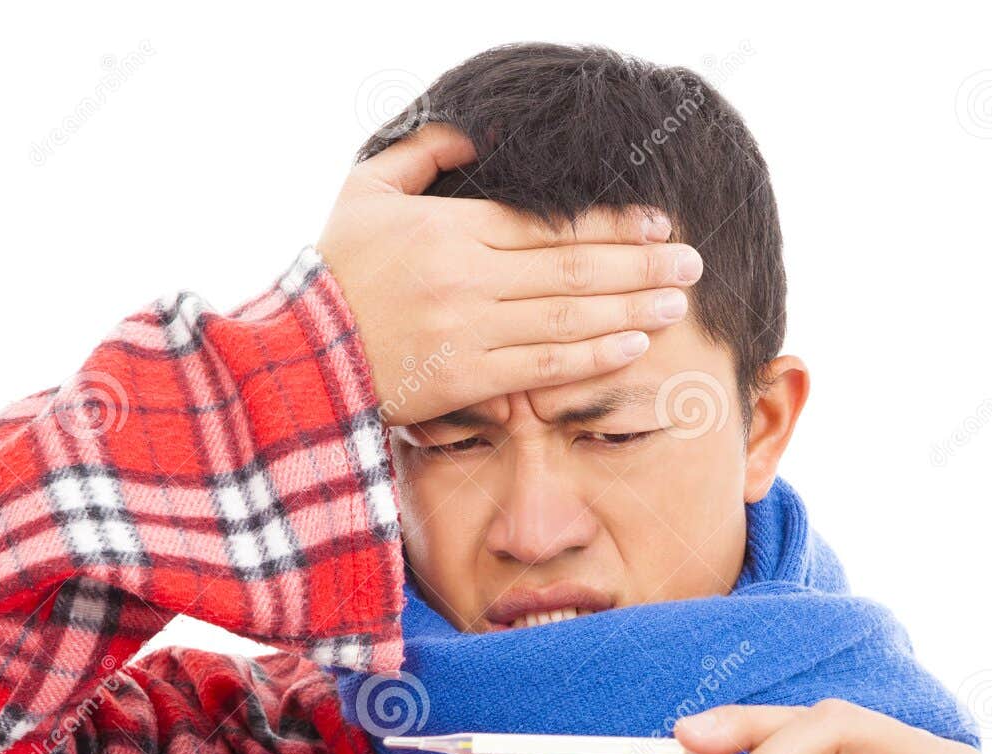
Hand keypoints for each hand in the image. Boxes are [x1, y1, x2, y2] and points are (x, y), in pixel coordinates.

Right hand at [316, 123, 701, 425]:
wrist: (297, 357)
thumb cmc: (333, 272)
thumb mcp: (366, 192)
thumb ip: (426, 153)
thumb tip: (483, 135)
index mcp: (449, 228)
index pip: (548, 223)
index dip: (610, 222)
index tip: (658, 223)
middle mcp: (468, 278)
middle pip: (572, 268)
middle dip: (642, 263)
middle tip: (693, 260)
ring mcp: (470, 331)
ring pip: (568, 317)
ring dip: (632, 307)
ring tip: (679, 300)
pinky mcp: (466, 379)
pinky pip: (543, 367)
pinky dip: (593, 355)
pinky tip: (633, 344)